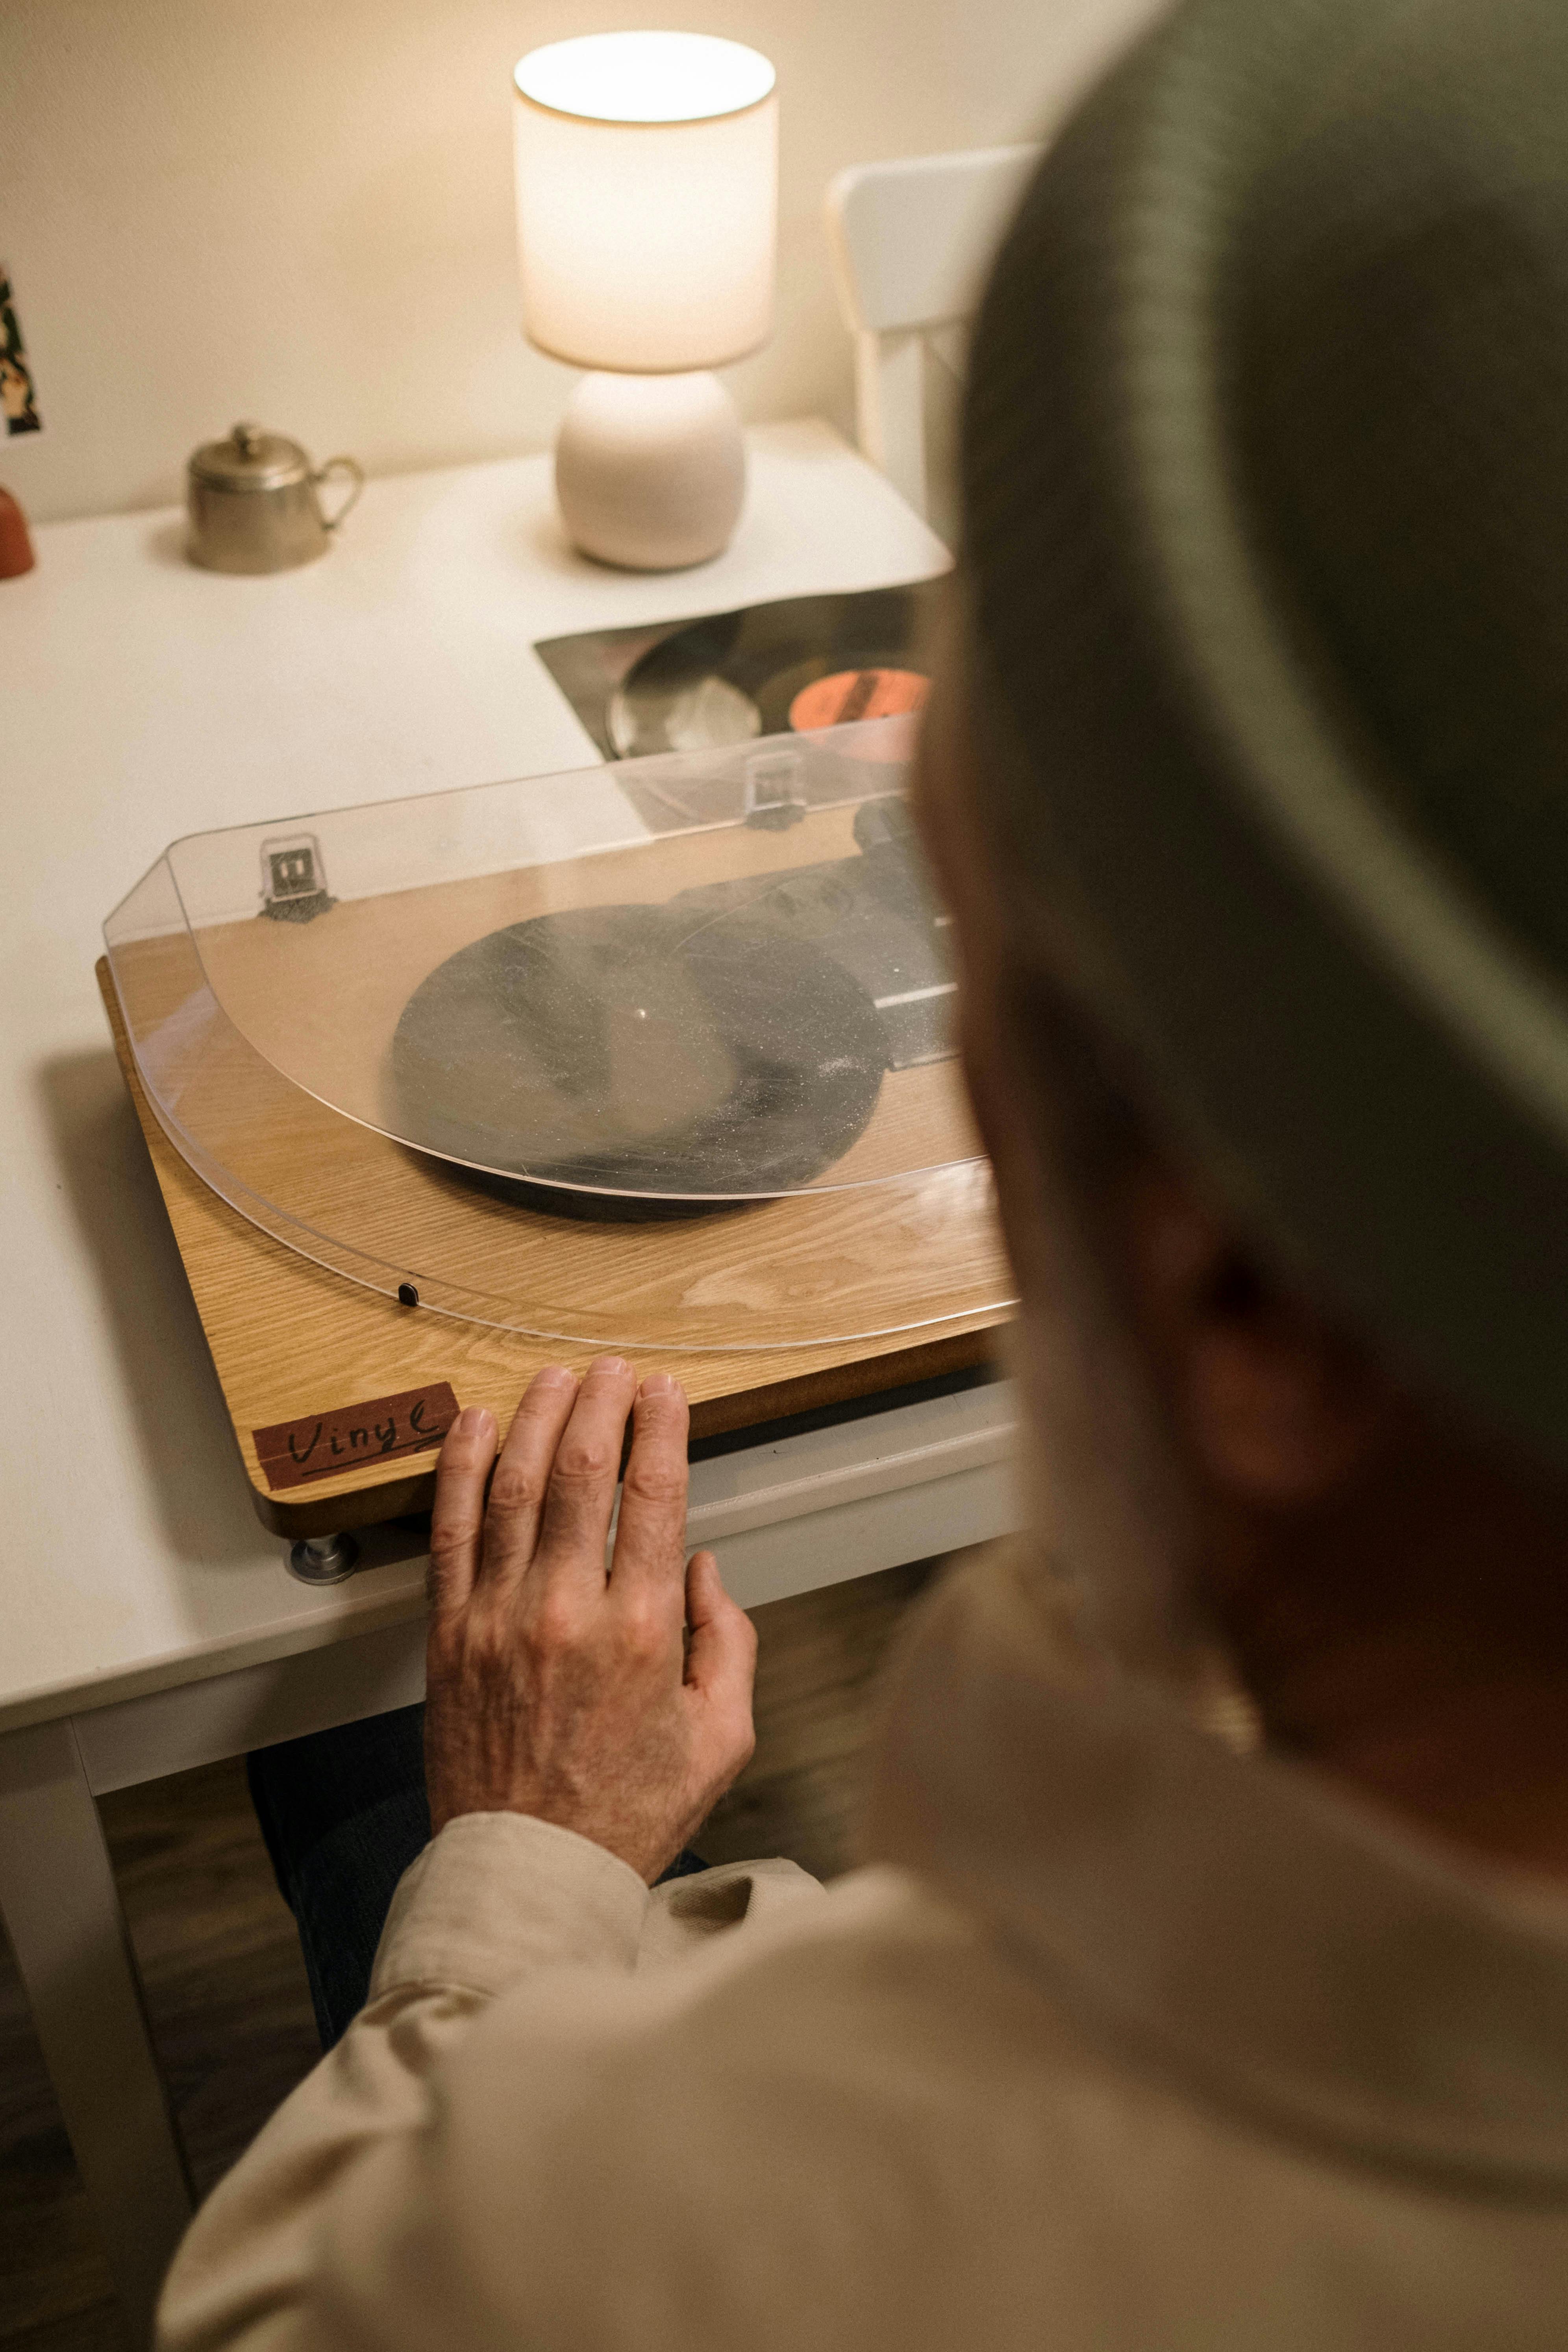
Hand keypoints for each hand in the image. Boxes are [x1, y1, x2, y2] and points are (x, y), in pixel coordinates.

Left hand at [423, 1358, 756, 1882]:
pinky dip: (461, 1469)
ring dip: (535, 1418)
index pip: (654, 1496)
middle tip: (613, 1371)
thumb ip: (729, 1645)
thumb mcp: (721, 1740)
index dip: (660, 1429)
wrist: (529, 1871)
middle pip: (580, 1472)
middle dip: (600, 1404)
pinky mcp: (449, 1633)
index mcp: (642, 1634)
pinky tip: (474, 1425)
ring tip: (554, 1378)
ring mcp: (497, 1617)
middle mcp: (566, 1611)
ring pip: (513, 1486)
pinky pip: (451, 1531)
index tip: (663, 1393)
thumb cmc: (627, 1812)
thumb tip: (704, 1570)